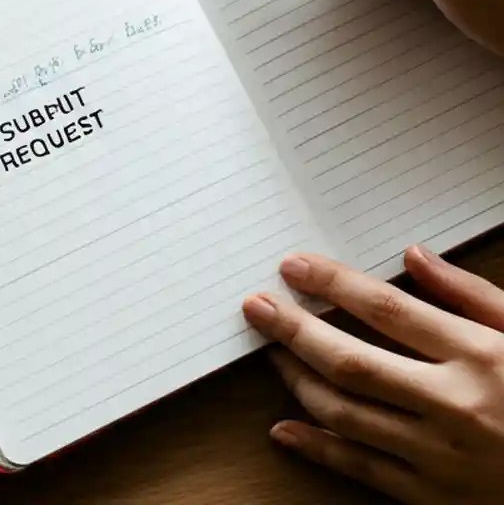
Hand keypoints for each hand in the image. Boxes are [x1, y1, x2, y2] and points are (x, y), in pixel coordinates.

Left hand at [241, 246, 503, 503]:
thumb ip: (473, 296)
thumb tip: (412, 256)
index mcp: (484, 358)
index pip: (386, 309)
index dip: (332, 284)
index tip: (293, 267)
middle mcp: (456, 406)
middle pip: (350, 360)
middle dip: (293, 329)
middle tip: (256, 307)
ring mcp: (441, 457)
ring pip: (344, 413)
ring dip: (297, 379)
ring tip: (272, 354)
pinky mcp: (434, 498)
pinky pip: (359, 469)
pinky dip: (315, 447)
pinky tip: (284, 427)